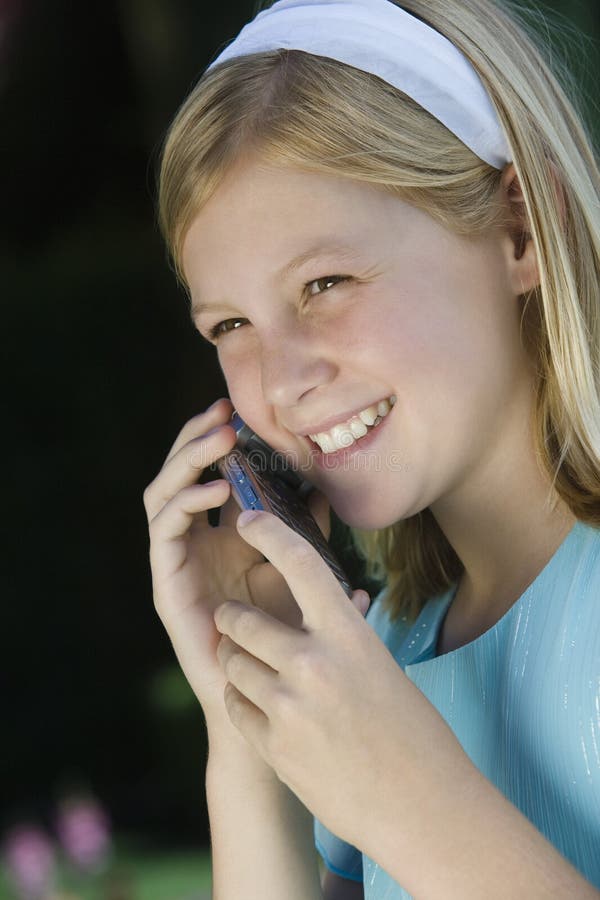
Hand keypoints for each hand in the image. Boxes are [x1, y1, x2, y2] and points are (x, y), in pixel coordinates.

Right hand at [142, 398, 333, 723]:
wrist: (268, 694)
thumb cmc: (287, 635)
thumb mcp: (299, 570)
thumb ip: (304, 534)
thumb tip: (324, 492)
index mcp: (220, 535)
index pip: (208, 474)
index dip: (219, 440)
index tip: (242, 411)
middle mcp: (193, 542)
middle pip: (179, 474)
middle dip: (197, 438)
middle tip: (223, 411)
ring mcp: (176, 561)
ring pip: (162, 493)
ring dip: (187, 459)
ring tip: (219, 438)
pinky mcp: (166, 582)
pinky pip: (164, 531)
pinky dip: (184, 501)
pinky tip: (214, 488)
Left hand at [214, 509, 465, 854]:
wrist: (423, 806)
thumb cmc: (411, 730)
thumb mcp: (379, 666)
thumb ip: (342, 633)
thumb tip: (329, 599)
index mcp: (349, 634)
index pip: (298, 562)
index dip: (267, 531)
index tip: (247, 518)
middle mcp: (315, 663)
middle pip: (241, 619)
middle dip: (232, 618)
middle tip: (235, 619)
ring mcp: (291, 707)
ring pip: (230, 662)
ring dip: (233, 661)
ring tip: (252, 668)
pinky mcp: (274, 747)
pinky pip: (234, 705)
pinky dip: (240, 701)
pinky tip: (262, 708)